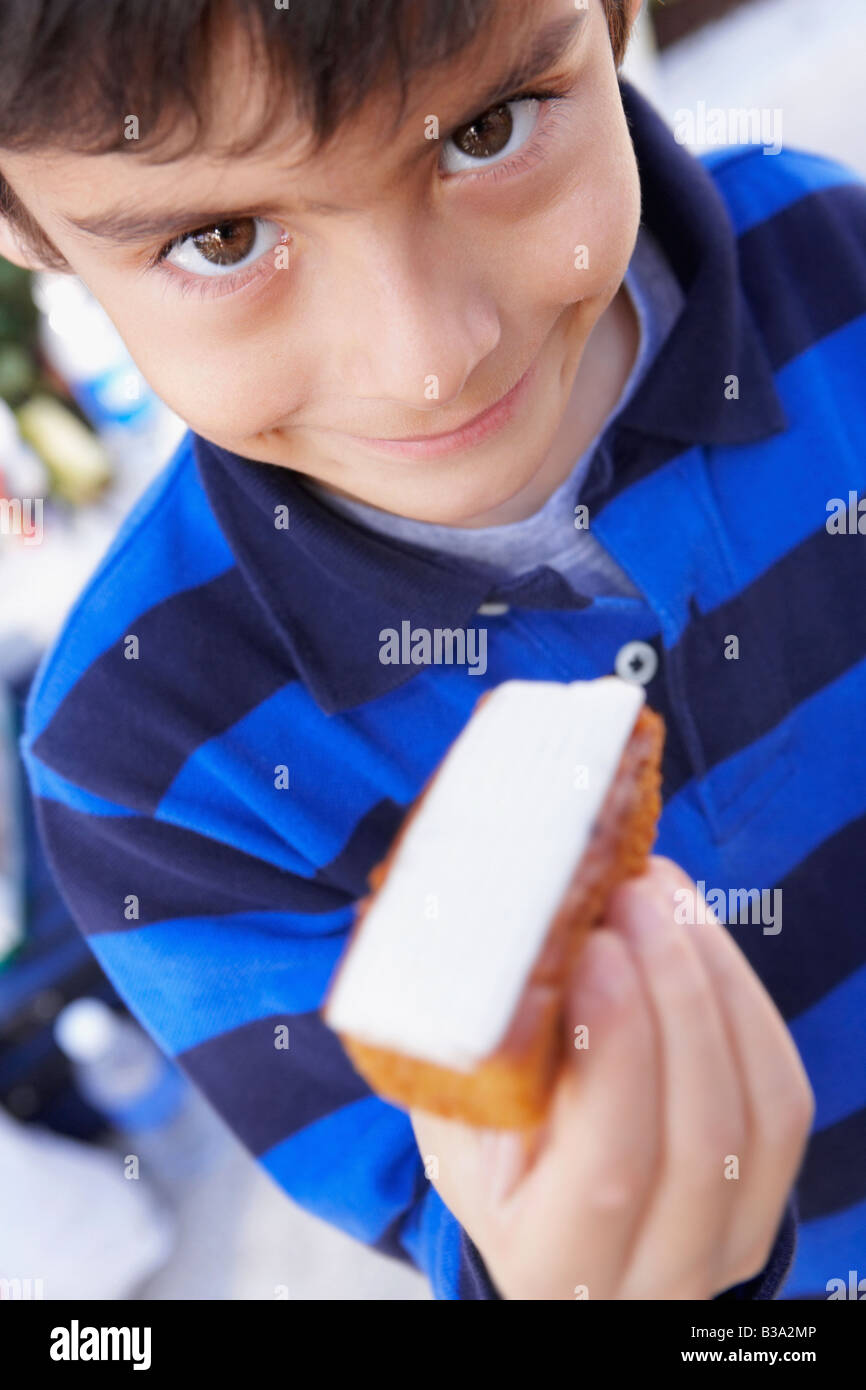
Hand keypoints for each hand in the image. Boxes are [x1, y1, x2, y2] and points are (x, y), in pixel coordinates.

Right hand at [410, 856, 813, 1299]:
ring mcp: (728, 1240)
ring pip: (758, 1109)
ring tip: (659, 894)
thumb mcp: (456, 1130)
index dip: (614, 1048)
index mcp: (556, 1266)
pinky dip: (745, 998)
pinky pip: (783, 1093)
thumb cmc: (489, 1164)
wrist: (553, 1225)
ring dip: (712, 980)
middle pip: (701, 1134)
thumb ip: (476, 1061)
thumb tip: (490, 940)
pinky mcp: (769, 1196)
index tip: (591, 946)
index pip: (609, 1169)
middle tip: (631, 896)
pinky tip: (695, 931)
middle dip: (673, 991)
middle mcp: (656, 1276)